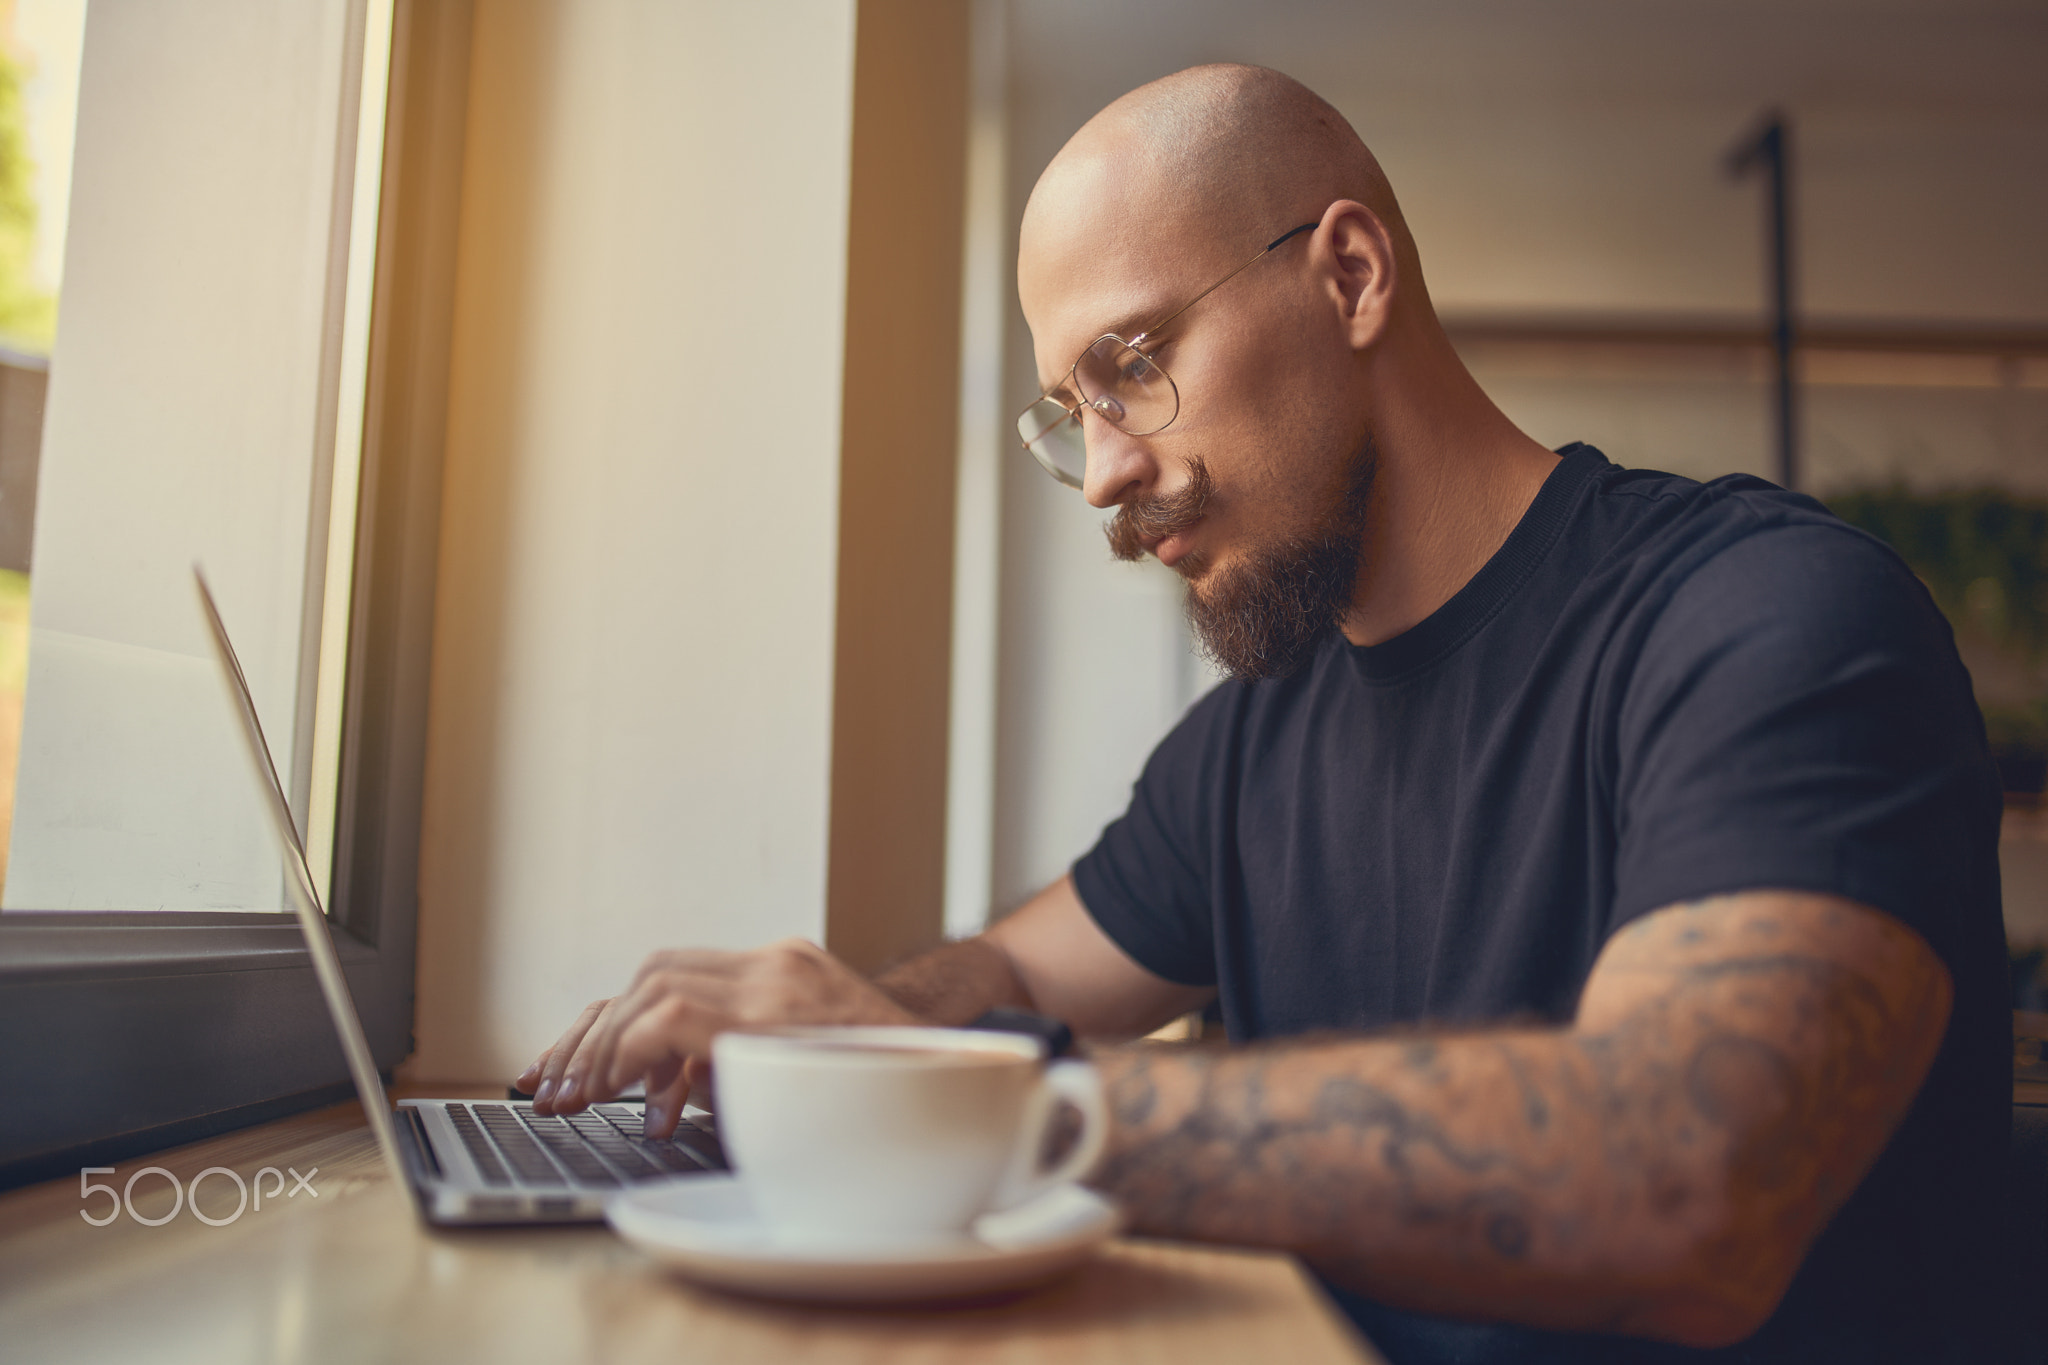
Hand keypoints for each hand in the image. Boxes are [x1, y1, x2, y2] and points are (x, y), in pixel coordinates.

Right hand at [514, 938, 920, 1136]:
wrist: (941, 1043)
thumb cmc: (886, 1094)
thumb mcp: (803, 1110)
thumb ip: (726, 1092)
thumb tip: (659, 1098)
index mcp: (783, 1015)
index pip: (670, 1013)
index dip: (618, 1054)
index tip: (589, 1095)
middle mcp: (777, 972)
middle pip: (654, 982)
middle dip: (600, 1040)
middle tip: (562, 1093)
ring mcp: (778, 957)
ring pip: (665, 967)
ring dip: (614, 1021)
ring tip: (574, 1073)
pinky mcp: (778, 956)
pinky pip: (697, 970)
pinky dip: (651, 1006)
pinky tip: (621, 1046)